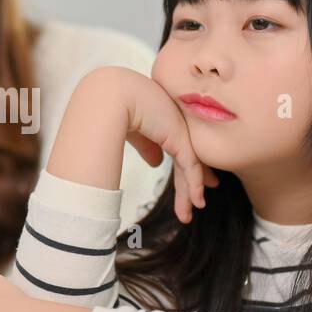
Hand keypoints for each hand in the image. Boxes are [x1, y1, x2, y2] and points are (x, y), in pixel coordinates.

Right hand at [121, 69, 220, 223]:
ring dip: (190, 193)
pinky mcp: (180, 140)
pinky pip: (191, 169)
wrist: (113, 97)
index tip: (193, 183)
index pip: (180, 145)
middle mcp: (177, 124)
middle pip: (188, 158)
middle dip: (193, 181)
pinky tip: (196, 202)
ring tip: (188, 214)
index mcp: (165, 118)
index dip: (185, 166)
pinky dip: (194, 187)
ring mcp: (180, 132)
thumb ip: (147, 145)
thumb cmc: (117, 106)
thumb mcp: (135, 129)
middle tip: (197, 200)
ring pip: (190, 168)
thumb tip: (156, 162)